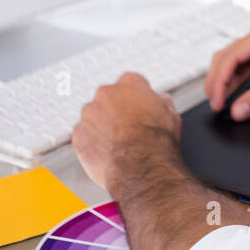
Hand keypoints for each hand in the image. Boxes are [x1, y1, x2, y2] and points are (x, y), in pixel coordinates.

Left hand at [72, 71, 181, 192]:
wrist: (141, 166)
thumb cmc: (157, 142)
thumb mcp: (171, 116)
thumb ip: (162, 103)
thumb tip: (161, 101)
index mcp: (130, 84)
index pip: (130, 84)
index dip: (135, 99)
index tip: (138, 110)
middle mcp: (107, 93)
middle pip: (108, 98)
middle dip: (115, 111)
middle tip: (126, 129)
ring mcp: (90, 113)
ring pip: (92, 117)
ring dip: (101, 127)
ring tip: (116, 145)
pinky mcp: (78, 134)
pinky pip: (83, 136)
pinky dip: (91, 144)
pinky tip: (105, 153)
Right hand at [204, 23, 249, 120]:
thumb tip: (239, 109)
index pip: (229, 57)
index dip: (219, 81)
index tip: (217, 101)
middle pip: (226, 61)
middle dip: (218, 83)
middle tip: (216, 106)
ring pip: (233, 68)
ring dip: (228, 86)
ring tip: (225, 107)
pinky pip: (246, 74)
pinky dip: (239, 87)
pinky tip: (239, 100)